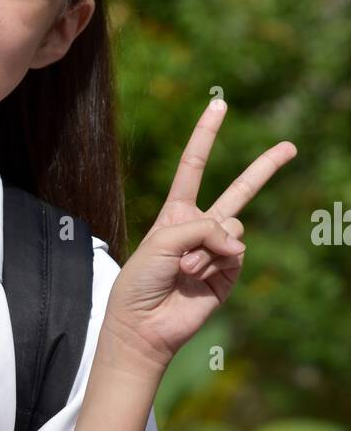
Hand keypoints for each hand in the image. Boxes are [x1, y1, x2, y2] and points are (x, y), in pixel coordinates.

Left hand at [102, 99, 296, 372]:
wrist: (143, 325)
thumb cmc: (140, 281)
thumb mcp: (162, 239)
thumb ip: (202, 227)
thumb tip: (237, 244)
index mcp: (175, 213)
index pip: (194, 167)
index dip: (206, 136)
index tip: (219, 105)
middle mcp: (199, 228)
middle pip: (238, 191)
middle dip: (265, 169)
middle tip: (291, 147)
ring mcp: (216, 251)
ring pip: (231, 228)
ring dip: (205, 248)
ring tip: (182, 269)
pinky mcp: (228, 274)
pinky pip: (233, 254)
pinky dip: (213, 263)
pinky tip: (195, 279)